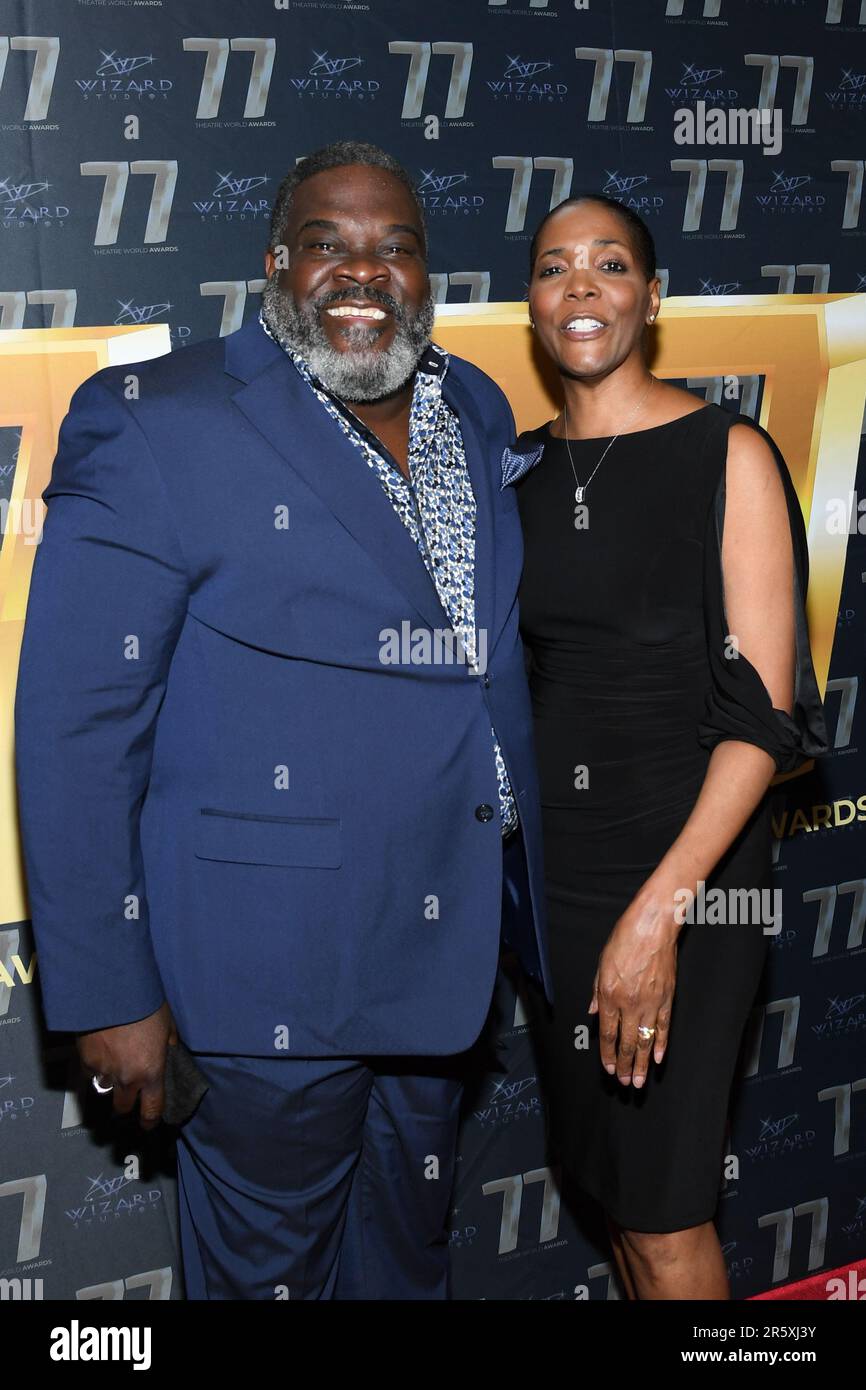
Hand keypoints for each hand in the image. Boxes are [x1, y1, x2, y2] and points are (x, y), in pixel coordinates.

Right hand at [78, 1001, 176, 1129]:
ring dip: (109, 1082)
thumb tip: (169, 1050)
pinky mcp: (85, 1061)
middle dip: (125, 1105)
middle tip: (127, 1100)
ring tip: (113, 1067)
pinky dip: (94, 1066)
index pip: (152, 1108)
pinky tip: (98, 1052)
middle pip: (123, 1107)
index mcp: (152, 1072)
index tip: (148, 1125)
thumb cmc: (145, 1006)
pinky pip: (90, 1072)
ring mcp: (104, 1072)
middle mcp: (127, 1078)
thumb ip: (168, 1043)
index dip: (150, 1120)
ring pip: (105, 1088)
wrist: (112, 993)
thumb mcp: (166, 1024)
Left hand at [588, 890, 677, 1087]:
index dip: (607, 1055)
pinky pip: (663, 1027)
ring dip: (641, 1063)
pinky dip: (660, 1044)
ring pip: (645, 1040)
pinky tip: (657, 1059)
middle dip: (624, 1065)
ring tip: (639, 1081)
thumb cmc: (624, 939)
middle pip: (626, 1042)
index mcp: (609, 995)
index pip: (607, 1034)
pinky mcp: (667, 998)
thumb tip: (593, 1013)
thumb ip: (596, 991)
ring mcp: (650, 1002)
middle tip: (625, 1083)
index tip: (608, 1069)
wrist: (652, 926)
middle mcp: (629, 1003)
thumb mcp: (601, 963)